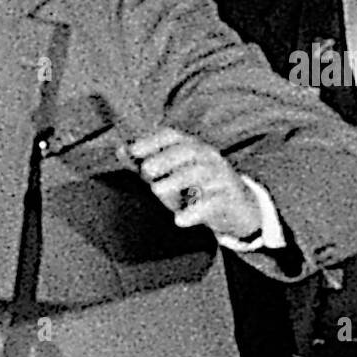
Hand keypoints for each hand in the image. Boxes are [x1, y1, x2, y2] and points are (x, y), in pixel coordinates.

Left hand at [129, 128, 261, 238]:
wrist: (236, 209)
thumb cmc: (195, 189)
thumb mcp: (170, 176)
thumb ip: (145, 164)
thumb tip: (120, 150)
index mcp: (190, 147)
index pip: (171, 137)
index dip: (151, 141)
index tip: (132, 151)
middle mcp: (207, 157)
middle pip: (187, 151)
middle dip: (165, 159)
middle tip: (145, 171)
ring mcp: (220, 177)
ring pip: (200, 173)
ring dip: (177, 180)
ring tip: (157, 191)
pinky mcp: (228, 199)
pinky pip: (212, 203)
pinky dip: (195, 211)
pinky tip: (179, 220)